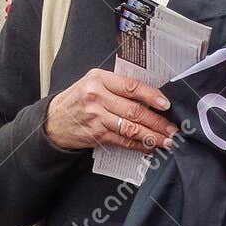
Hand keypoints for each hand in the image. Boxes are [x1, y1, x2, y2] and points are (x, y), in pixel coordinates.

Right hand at [45, 68, 174, 152]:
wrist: (52, 121)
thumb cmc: (76, 100)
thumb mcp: (92, 83)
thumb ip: (116, 86)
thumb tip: (150, 97)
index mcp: (99, 79)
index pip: (131, 86)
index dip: (151, 96)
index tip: (166, 104)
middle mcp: (97, 97)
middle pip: (134, 110)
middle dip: (157, 121)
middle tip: (173, 128)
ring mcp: (96, 117)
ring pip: (131, 127)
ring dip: (152, 135)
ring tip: (167, 140)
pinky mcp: (96, 135)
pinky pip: (123, 140)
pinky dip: (138, 145)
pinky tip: (150, 146)